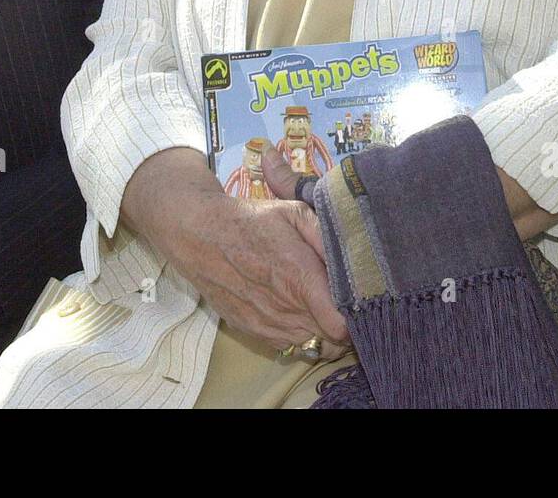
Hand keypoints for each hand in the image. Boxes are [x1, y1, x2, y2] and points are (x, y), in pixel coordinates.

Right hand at [174, 191, 348, 358]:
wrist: (200, 233)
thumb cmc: (252, 220)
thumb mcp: (294, 213)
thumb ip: (327, 236)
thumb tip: (354, 260)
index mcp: (299, 277)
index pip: (340, 326)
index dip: (355, 317)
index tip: (356, 302)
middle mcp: (283, 307)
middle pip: (329, 338)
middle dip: (339, 321)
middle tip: (337, 297)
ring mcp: (264, 322)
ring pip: (308, 343)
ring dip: (317, 327)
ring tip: (313, 299)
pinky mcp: (250, 329)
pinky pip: (286, 344)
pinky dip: (294, 331)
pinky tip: (291, 306)